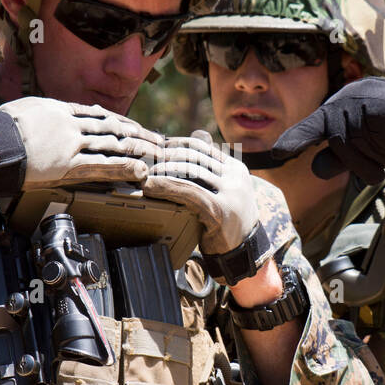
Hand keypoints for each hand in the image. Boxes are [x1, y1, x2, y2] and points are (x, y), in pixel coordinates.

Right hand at [0, 98, 163, 192]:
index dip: (117, 119)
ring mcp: (72, 144)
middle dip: (136, 133)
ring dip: (137, 149)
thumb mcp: (22, 110)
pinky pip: (102, 165)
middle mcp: (70, 124)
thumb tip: (41, 114)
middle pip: (111, 126)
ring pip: (112, 144)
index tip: (131, 124)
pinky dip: (123, 168)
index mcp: (59, 109)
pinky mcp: (69, 165)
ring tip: (155, 154)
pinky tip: (139, 171)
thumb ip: (39, 113)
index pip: (95, 113)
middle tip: (155, 138)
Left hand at [142, 131, 259, 257]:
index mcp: (235, 167)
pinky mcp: (221, 210)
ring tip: (142, 175)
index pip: (199, 145)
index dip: (173, 144)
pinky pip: (189, 192)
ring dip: (161, 171)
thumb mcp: (223, 188)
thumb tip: (196, 134)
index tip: (152, 149)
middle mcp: (236, 176)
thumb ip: (210, 165)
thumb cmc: (227, 219)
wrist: (243, 250)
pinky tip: (149, 188)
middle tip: (141, 162)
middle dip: (164, 157)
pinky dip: (166, 187)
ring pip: (189, 171)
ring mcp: (231, 192)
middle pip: (192, 156)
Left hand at [262, 77, 384, 182]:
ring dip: (381, 157)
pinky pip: (384, 134)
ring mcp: (363, 96)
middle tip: (377, 172)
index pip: (308, 128)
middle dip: (361, 165)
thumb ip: (337, 159)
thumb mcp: (358, 148)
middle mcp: (342, 102)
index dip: (294, 140)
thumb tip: (315, 168)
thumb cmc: (384, 130)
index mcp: (330, 115)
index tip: (278, 153)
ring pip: (364, 141)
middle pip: (341, 145)